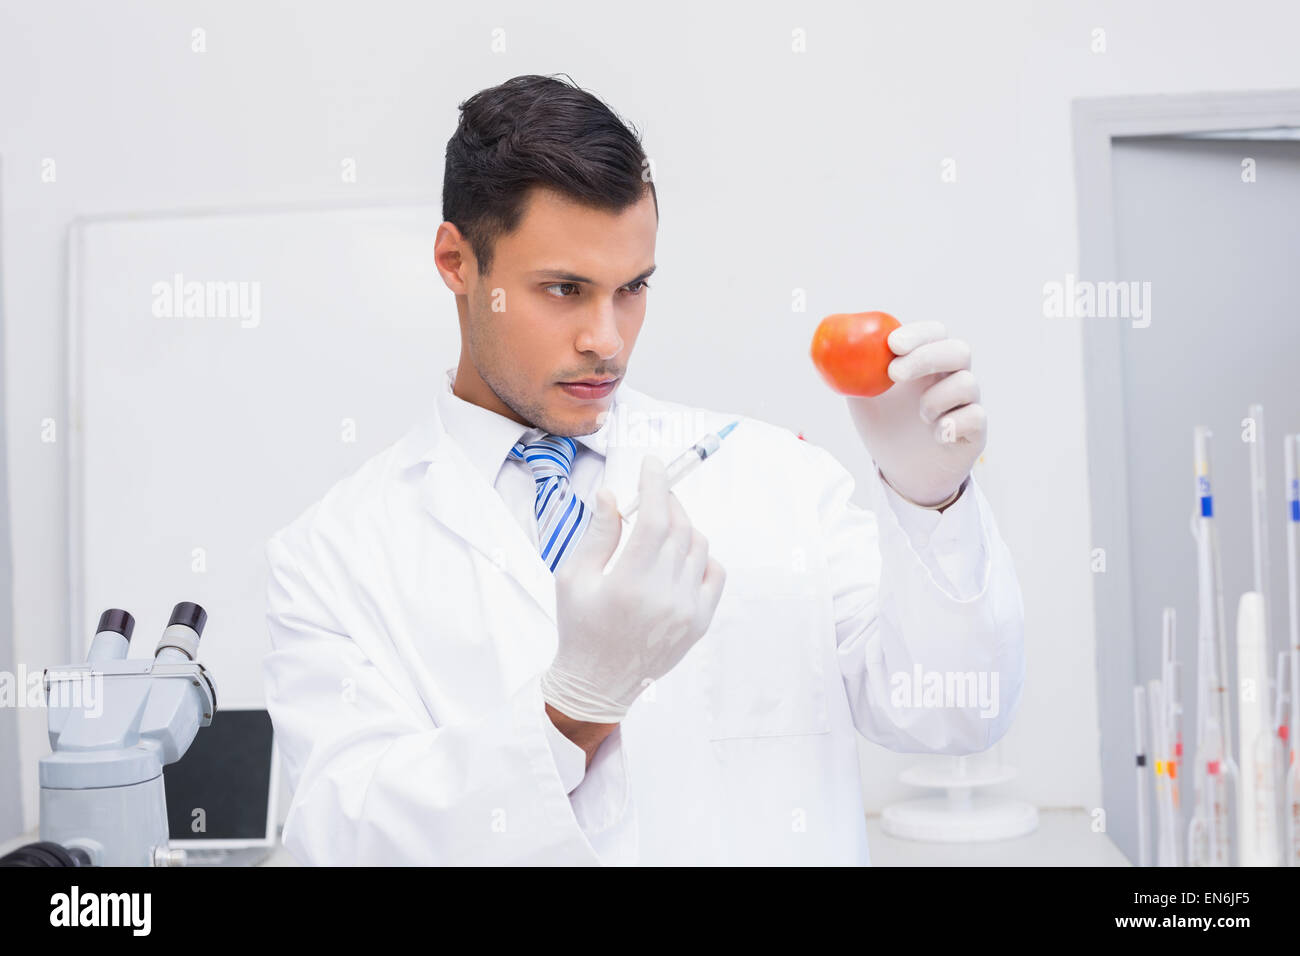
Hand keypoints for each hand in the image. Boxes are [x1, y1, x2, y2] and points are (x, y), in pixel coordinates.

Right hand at [544, 455, 727, 722]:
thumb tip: (613, 494)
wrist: (598, 684)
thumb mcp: (574, 577)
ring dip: (682, 528)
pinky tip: (678, 558)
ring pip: (699, 546)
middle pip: (680, 528)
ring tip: (659, 531)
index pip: (656, 519)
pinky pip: (714, 573)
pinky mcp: (700, 622)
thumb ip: (597, 533)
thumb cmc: (579, 627)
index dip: (657, 484)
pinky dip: (700, 556)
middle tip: (653, 495)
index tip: (653, 464)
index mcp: (628, 583)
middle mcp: (664, 596)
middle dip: (668, 501)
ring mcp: (687, 611)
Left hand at [846, 320, 986, 505]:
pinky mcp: (975, 430)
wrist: (902, 470)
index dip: (918, 334)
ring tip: (919, 416)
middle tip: (894, 372)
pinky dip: (953, 424)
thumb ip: (851, 372)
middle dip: (926, 357)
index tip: (892, 344)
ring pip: (967, 384)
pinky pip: (976, 417)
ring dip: (935, 399)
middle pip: (959, 351)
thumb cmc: (886, 426)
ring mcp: (966, 403)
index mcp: (927, 362)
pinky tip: (936, 435)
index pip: (935, 333)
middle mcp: (951, 377)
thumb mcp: (862, 398)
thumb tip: (830, 348)